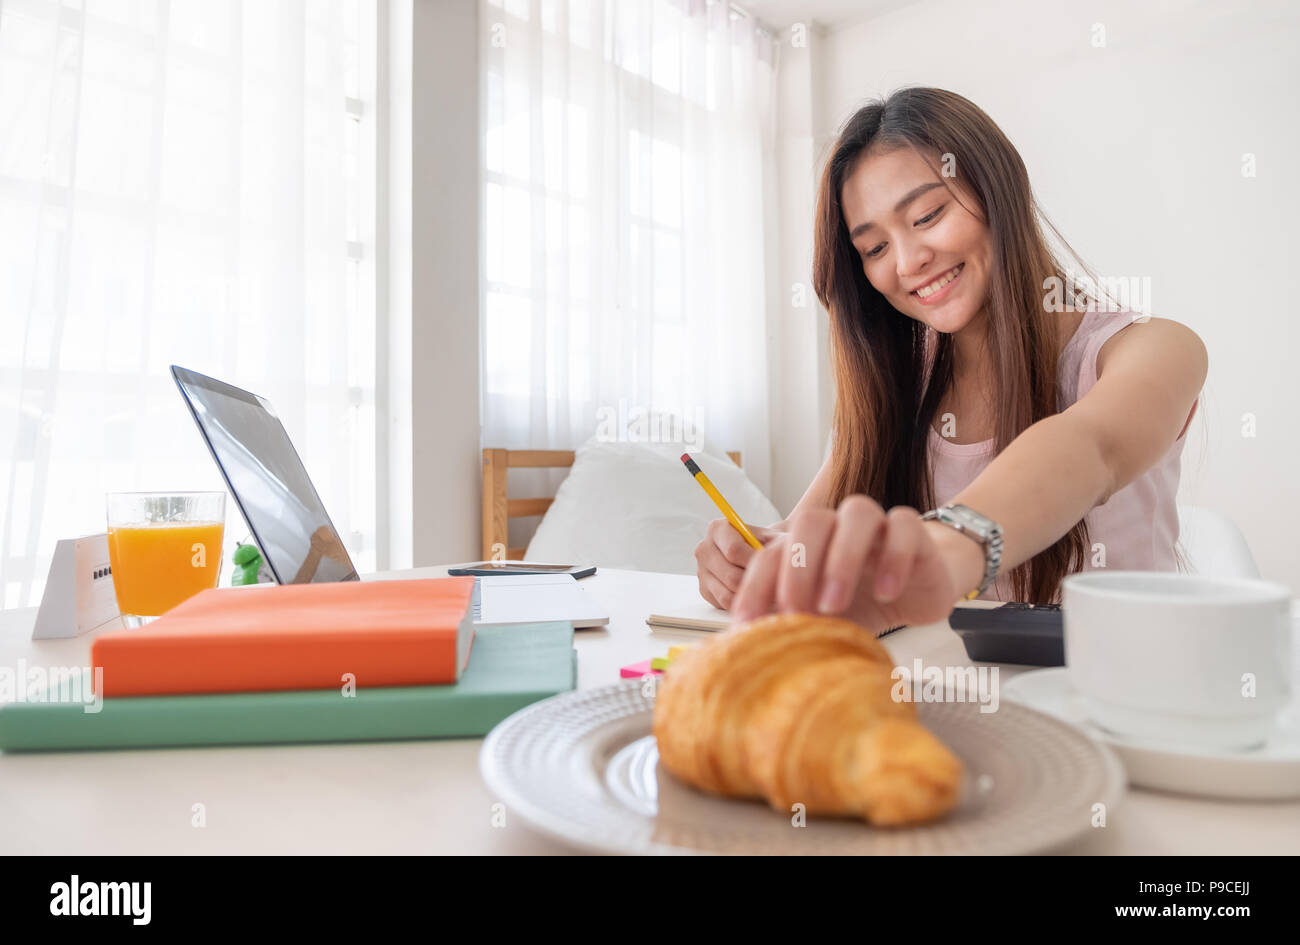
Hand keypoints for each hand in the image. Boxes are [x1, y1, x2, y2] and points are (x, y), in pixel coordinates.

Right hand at [694, 519, 786, 610]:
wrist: (764, 554)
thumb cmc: (771, 545)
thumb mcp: (777, 539)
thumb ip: (775, 545)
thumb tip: (776, 561)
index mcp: (718, 529)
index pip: (734, 551)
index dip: (755, 563)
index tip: (770, 567)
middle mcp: (704, 548)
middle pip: (731, 576)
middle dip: (755, 582)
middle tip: (771, 581)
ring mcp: (701, 571)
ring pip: (728, 593)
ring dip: (749, 595)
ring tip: (764, 587)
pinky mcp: (704, 590)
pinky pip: (724, 604)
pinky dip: (741, 602)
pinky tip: (752, 592)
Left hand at [731, 496, 982, 634]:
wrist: (916, 595)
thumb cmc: (862, 605)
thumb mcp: (822, 620)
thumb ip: (790, 623)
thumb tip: (747, 645)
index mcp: (809, 546)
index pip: (772, 554)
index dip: (756, 585)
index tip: (748, 623)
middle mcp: (839, 527)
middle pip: (811, 522)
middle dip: (798, 568)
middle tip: (796, 611)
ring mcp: (877, 526)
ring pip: (858, 513)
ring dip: (841, 557)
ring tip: (834, 604)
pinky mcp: (915, 534)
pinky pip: (904, 526)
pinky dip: (893, 557)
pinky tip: (887, 592)